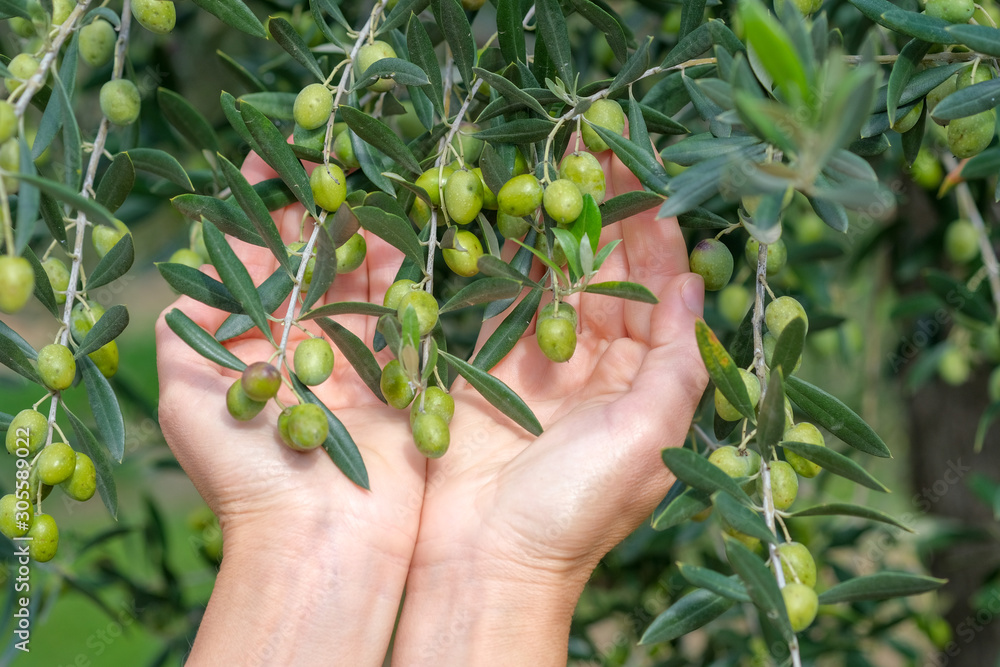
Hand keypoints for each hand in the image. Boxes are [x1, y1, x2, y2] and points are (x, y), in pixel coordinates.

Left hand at [155, 153, 424, 665]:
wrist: (319, 538)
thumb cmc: (245, 465)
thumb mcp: (190, 379)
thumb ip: (197, 308)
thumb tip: (213, 233)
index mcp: (258, 334)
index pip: (268, 247)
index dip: (277, 197)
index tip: (291, 142)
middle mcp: (311, 337)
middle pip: (326, 251)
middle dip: (338, 198)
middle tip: (355, 142)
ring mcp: (363, 353)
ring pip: (375, 272)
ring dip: (383, 223)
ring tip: (396, 166)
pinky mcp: (410, 371)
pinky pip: (416, 307)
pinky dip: (423, 267)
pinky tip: (434, 221)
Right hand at [393, 151, 707, 664]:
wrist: (483, 559)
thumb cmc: (576, 509)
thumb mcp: (650, 439)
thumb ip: (679, 361)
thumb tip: (696, 285)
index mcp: (646, 383)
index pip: (660, 292)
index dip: (657, 235)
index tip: (651, 177)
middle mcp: (601, 366)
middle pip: (612, 273)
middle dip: (611, 213)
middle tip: (604, 148)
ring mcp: (546, 362)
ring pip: (563, 277)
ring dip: (566, 223)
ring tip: (565, 164)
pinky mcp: (494, 362)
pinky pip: (514, 297)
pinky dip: (520, 255)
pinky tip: (521, 211)